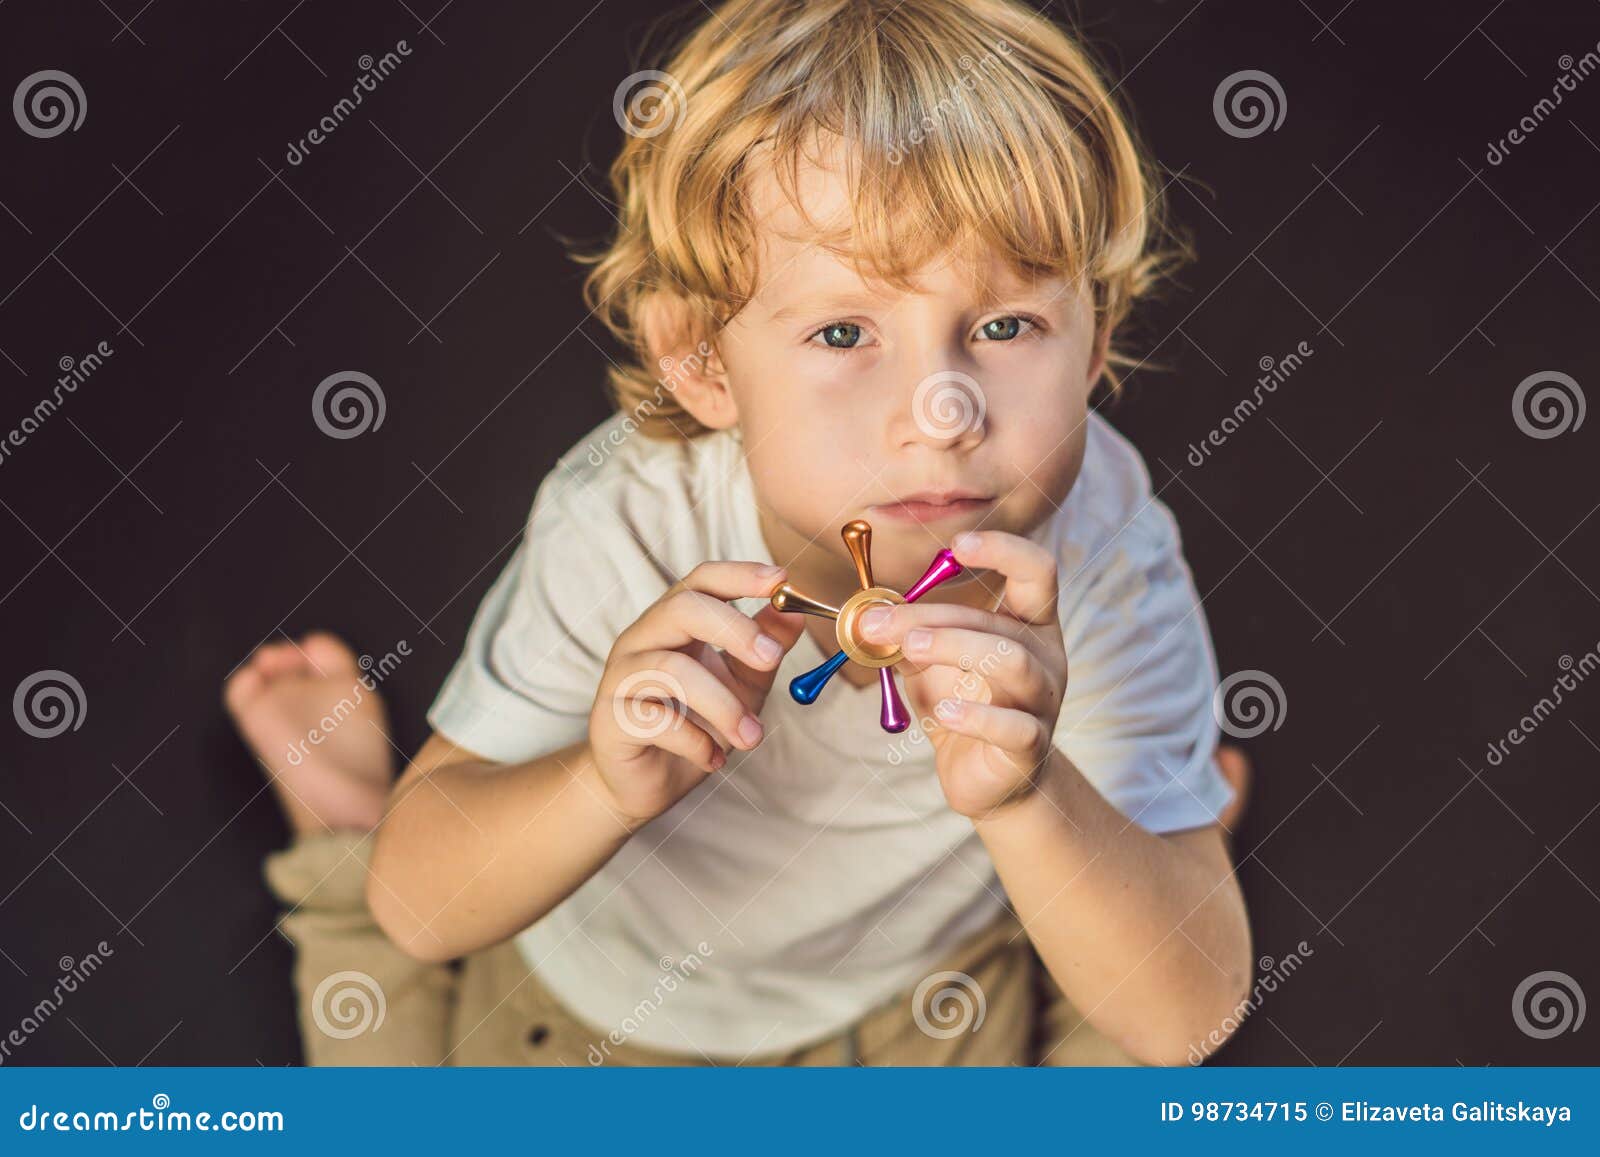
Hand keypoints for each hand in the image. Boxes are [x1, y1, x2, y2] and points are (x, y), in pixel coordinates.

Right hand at [588, 561, 803, 828]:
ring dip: (724, 705)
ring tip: (752, 737)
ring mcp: (621, 676)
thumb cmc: (696, 725)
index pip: (702, 580)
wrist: (648, 784)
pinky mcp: (610, 718)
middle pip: (682, 608)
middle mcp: (643, 638)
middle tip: (773, 658)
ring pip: (672, 669)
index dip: (739, 575)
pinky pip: (656, 720)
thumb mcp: (743, 684)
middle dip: (734, 629)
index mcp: (675, 623)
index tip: (780, 580)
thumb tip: (795, 614)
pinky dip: (695, 742)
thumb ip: (765, 649)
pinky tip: (712, 760)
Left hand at [860, 531, 1065, 817]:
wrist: (988, 779)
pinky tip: (943, 712)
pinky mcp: (1031, 746)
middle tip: (879, 621)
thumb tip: (867, 613)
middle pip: (999, 623)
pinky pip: (1013, 727)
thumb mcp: (929, 662)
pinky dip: (976, 717)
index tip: (956, 545)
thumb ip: (907, 635)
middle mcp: (1045, 657)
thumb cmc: (964, 706)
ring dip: (955, 647)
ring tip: (909, 650)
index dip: (1002, 550)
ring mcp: (1043, 702)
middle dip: (933, 618)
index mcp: (1028, 625)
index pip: (1036, 571)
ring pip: (1012, 661)